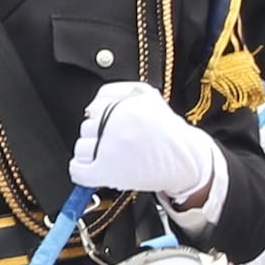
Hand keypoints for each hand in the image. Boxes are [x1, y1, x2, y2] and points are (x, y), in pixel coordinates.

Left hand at [67, 81, 227, 222]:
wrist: (186, 161)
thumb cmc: (168, 132)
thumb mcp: (149, 97)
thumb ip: (119, 92)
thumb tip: (90, 106)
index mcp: (125, 105)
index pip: (94, 107)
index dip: (103, 117)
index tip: (112, 125)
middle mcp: (116, 123)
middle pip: (86, 128)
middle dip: (99, 135)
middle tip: (119, 143)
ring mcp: (110, 147)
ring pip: (81, 148)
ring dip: (92, 154)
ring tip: (114, 156)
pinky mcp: (107, 170)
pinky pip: (77, 170)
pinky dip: (81, 172)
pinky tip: (96, 171)